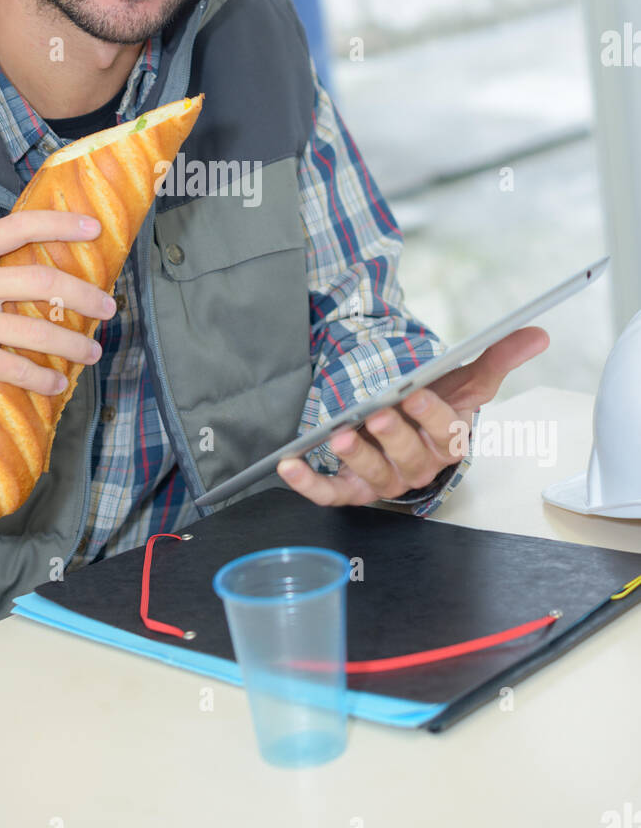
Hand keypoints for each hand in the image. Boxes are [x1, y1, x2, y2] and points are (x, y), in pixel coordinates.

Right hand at [0, 211, 116, 409]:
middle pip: (40, 280)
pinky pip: (18, 367)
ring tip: (92, 351)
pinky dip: (45, 378)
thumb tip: (64, 260)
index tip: (94, 228)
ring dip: (73, 344)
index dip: (59, 224)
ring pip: (36, 330)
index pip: (18, 226)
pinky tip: (58, 382)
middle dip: (84, 295)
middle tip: (109, 307)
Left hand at [278, 326, 549, 505]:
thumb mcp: (465, 380)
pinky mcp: (351, 490)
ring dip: (355, 458)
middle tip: (376, 416)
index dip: (431, 415)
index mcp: (447, 443)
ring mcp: (383, 481)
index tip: (416, 393)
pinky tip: (291, 464)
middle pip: (408, 458)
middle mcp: (417, 467)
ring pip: (372, 477)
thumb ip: (499, 357)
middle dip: (392, 438)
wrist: (407, 427)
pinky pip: (330, 494)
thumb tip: (537, 333)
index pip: (446, 433)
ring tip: (338, 438)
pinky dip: (309, 485)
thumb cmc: (436, 405)